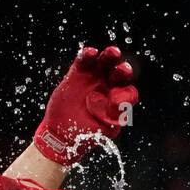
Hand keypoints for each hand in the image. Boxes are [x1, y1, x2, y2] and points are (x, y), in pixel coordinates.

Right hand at [34, 46, 138, 164]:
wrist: (60, 134)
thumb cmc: (83, 136)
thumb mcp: (102, 133)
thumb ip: (113, 121)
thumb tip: (118, 108)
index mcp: (116, 102)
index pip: (128, 93)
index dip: (126, 96)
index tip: (116, 102)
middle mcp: (107, 88)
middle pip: (119, 74)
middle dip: (123, 71)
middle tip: (124, 70)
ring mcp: (92, 79)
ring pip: (104, 62)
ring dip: (110, 56)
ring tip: (114, 52)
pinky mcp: (77, 74)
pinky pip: (84, 60)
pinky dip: (87, 55)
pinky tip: (91, 53)